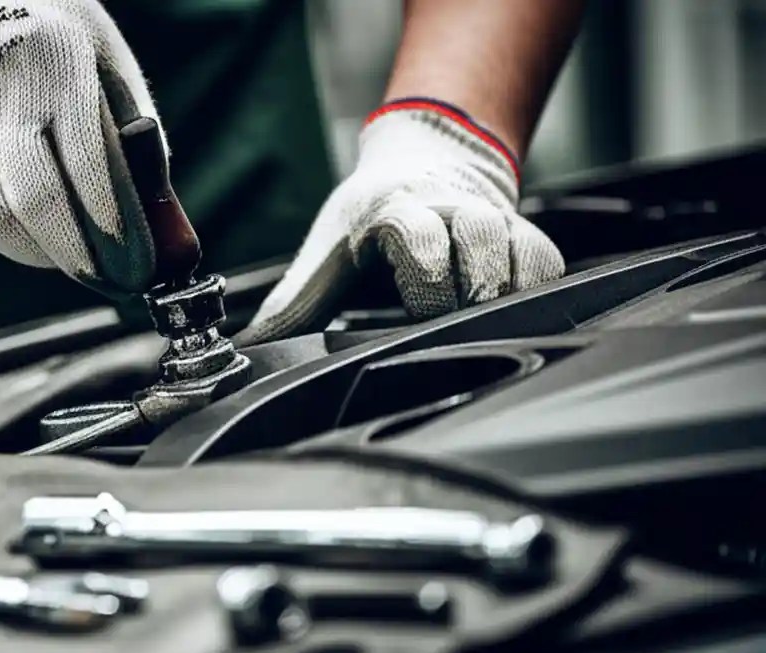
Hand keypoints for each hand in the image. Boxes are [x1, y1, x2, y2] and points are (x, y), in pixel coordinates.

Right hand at [0, 0, 161, 293]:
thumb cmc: (54, 42)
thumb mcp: (106, 67)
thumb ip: (138, 143)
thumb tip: (165, 234)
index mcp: (53, 60)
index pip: (84, 157)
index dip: (109, 218)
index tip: (131, 258)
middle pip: (31, 197)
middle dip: (73, 251)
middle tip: (100, 276)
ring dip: (34, 251)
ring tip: (66, 257)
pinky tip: (26, 234)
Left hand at [236, 102, 564, 345]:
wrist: (424, 157)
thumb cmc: (369, 214)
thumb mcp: (326, 252)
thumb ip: (294, 305)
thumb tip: (250, 351)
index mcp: (396, 210)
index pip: (421, 241)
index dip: (424, 283)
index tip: (416, 316)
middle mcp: (451, 208)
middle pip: (480, 243)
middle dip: (470, 294)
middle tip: (450, 328)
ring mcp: (494, 218)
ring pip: (522, 254)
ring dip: (504, 296)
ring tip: (478, 326)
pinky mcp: (524, 232)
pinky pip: (547, 263)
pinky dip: (535, 292)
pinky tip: (509, 316)